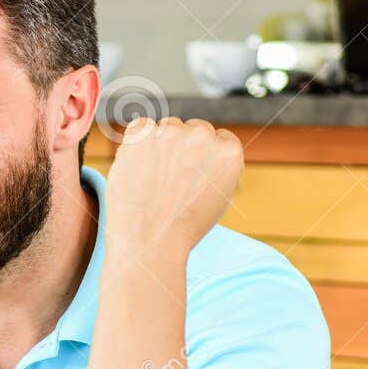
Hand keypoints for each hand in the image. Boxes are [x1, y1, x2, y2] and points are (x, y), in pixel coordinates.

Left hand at [104, 117, 242, 261]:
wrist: (149, 242)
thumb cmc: (183, 227)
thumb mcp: (220, 198)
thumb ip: (218, 167)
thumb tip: (212, 147)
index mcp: (229, 153)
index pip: (220, 138)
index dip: (206, 158)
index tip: (195, 175)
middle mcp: (203, 137)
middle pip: (195, 130)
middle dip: (186, 150)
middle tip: (172, 180)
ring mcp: (170, 133)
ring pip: (168, 127)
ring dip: (162, 145)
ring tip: (154, 180)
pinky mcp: (140, 135)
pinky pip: (142, 126)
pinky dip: (139, 141)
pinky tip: (139, 167)